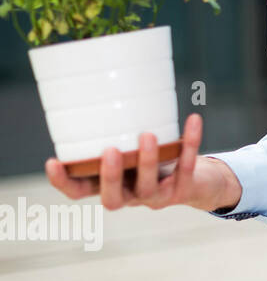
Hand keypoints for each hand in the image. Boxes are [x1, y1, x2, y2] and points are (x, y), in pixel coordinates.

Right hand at [44, 113, 240, 212]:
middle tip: (110, 150)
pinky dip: (190, 143)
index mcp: (111, 185)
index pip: (79, 192)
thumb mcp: (133, 147)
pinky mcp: (184, 190)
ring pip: (149, 186)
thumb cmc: (156, 160)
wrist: (199, 183)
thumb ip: (117, 129)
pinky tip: (193, 120)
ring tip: (148, 135)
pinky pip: (187, 167)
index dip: (64, 182)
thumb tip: (102, 83)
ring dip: (148, 161)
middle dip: (111, 176)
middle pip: (113, 198)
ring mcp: (157, 196)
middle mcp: (130, 196)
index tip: (53, 161)